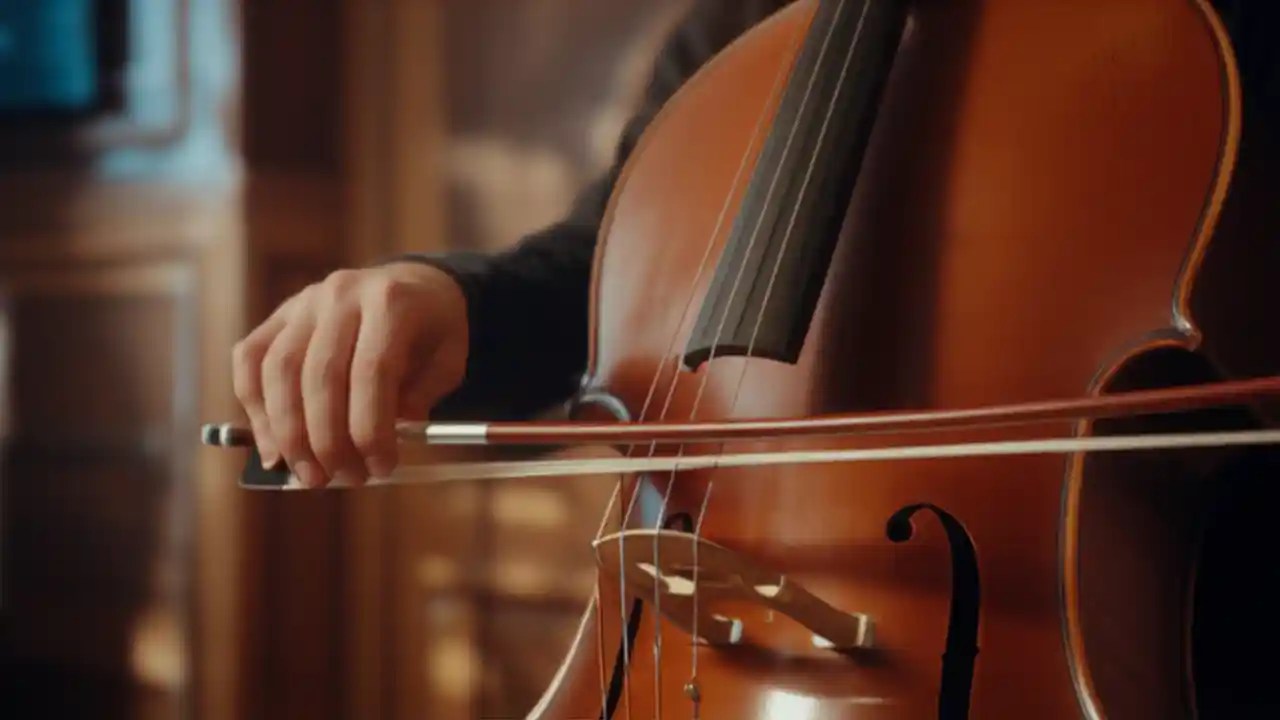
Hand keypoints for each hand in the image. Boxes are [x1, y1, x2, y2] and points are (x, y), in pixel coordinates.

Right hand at [232, 262, 467, 487]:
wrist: (412, 288)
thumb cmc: (432, 333)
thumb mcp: (447, 363)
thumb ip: (418, 398)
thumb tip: (374, 442)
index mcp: (391, 302)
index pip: (372, 371)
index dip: (371, 428)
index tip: (380, 468)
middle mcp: (341, 293)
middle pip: (320, 375)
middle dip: (328, 440)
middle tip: (343, 479)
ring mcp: (304, 302)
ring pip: (278, 371)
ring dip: (288, 433)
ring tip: (308, 474)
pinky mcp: (279, 315)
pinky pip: (252, 360)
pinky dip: (256, 408)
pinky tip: (273, 446)